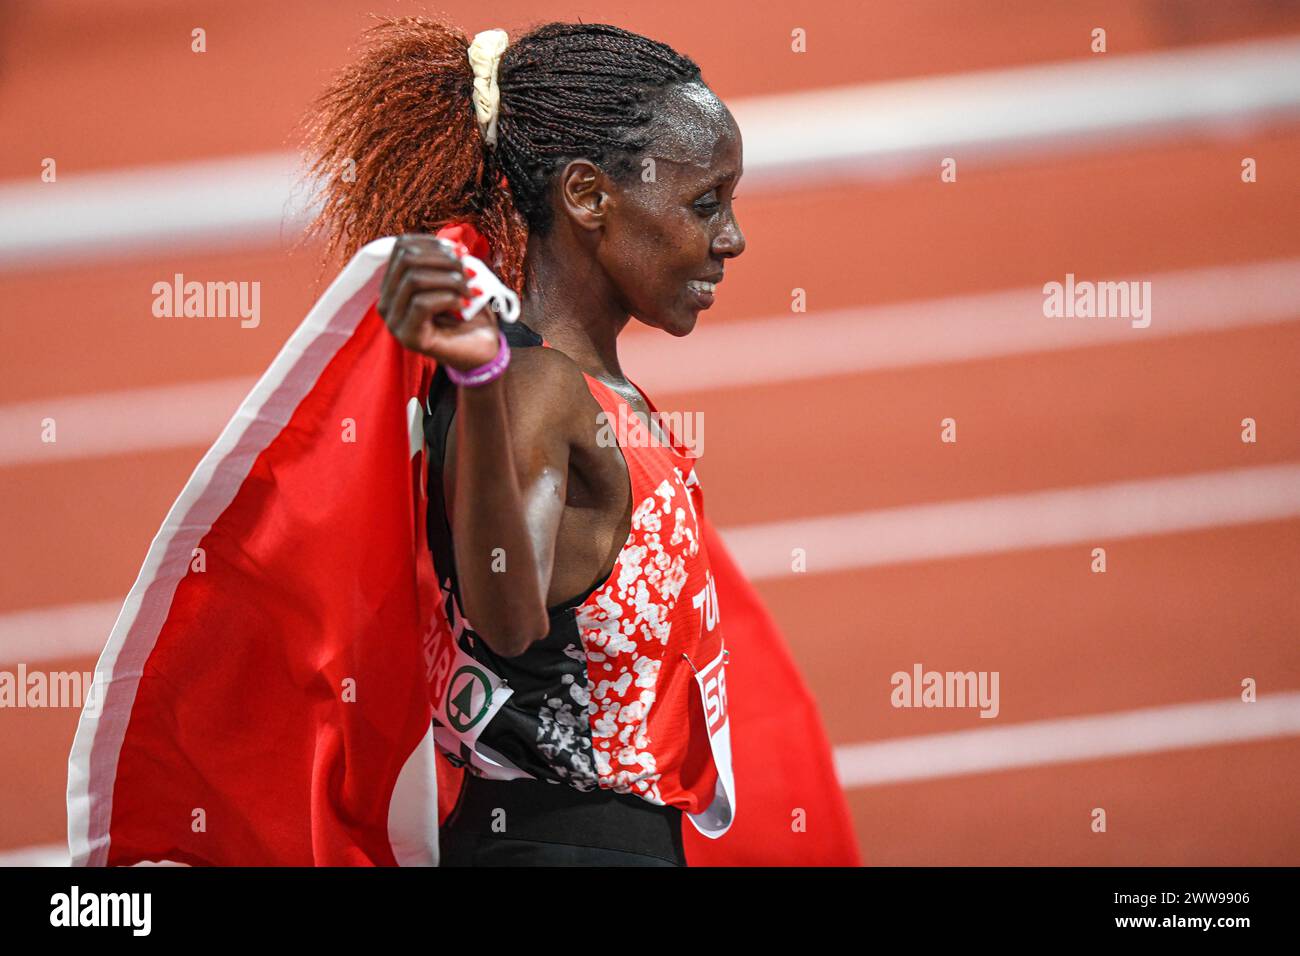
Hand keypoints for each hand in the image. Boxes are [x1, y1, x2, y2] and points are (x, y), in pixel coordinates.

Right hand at [376, 234, 500, 370]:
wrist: (481, 350)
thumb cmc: (468, 313)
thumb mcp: (455, 280)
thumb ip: (446, 261)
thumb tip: (451, 247)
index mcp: (395, 283)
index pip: (401, 247)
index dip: (432, 243)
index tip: (460, 251)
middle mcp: (387, 301)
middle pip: (406, 259)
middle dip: (444, 261)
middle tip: (470, 272)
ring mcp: (395, 321)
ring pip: (414, 280)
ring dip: (450, 280)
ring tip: (472, 290)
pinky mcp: (408, 337)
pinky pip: (422, 304)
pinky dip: (448, 298)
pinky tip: (464, 305)